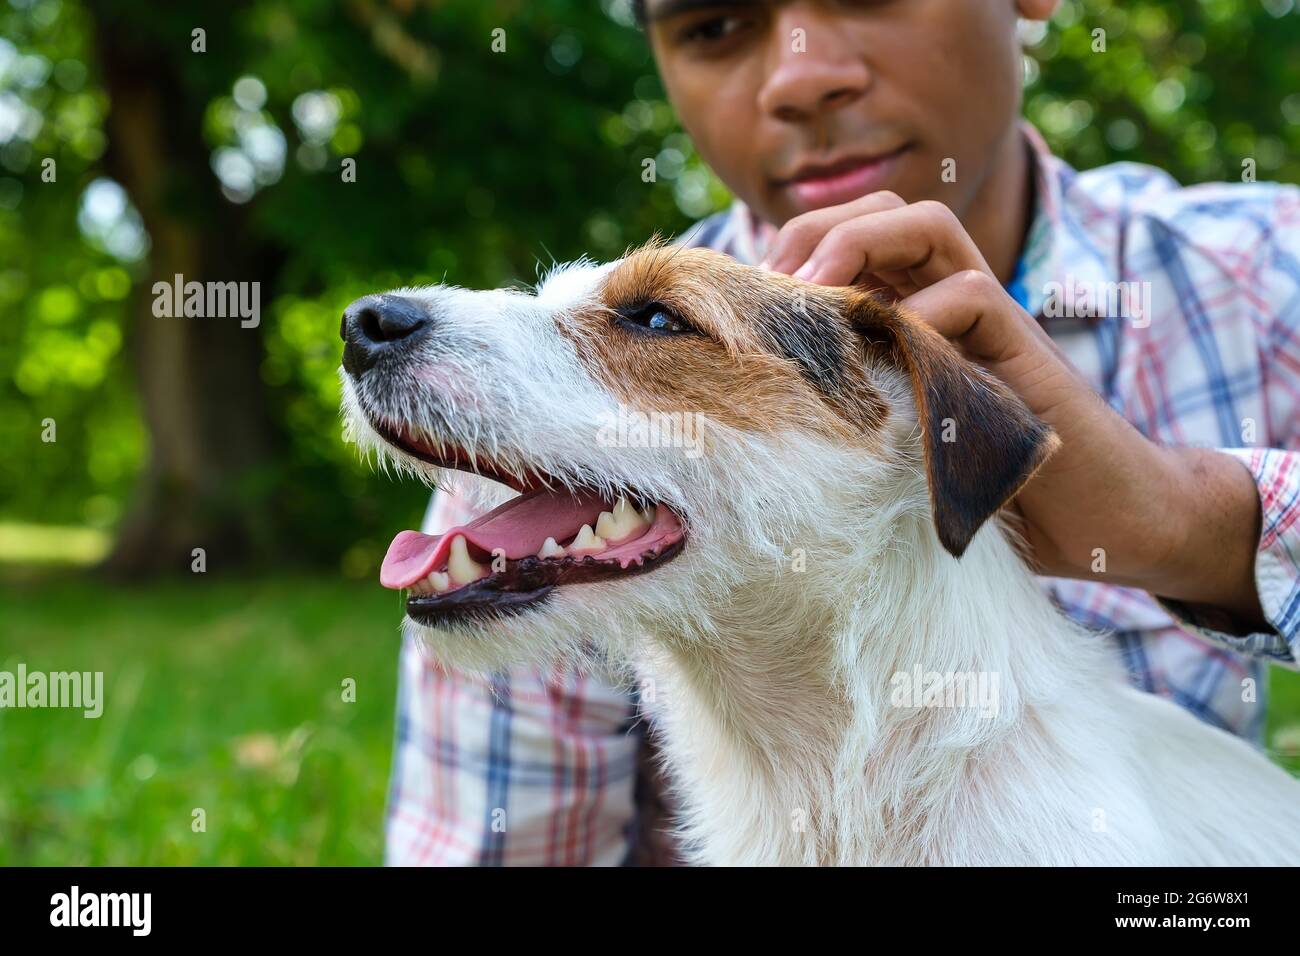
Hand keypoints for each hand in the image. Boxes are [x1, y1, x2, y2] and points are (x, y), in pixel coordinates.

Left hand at [761, 192, 1266, 629]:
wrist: (1104, 519)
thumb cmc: (988, 489)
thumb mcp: (897, 443)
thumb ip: (852, 408)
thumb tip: (761, 411)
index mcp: (915, 315)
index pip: (851, 241)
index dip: (794, 252)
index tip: (750, 305)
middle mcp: (950, 303)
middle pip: (885, 210)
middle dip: (816, 229)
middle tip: (773, 288)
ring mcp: (990, 322)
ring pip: (927, 224)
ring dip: (857, 243)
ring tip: (812, 294)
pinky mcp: (1026, 354)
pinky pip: (974, 295)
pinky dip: (923, 313)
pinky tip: (889, 355)